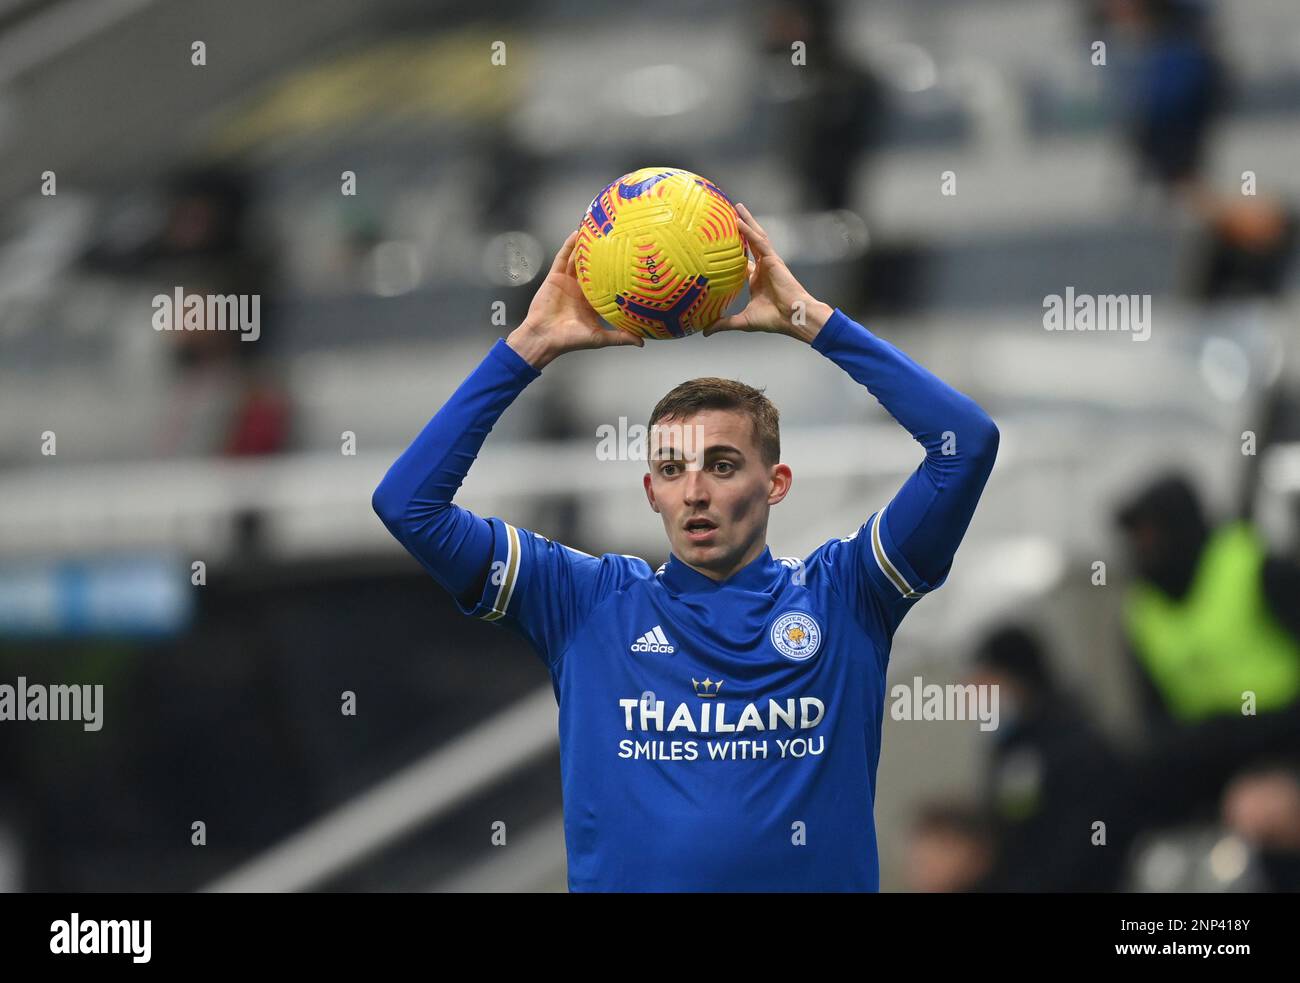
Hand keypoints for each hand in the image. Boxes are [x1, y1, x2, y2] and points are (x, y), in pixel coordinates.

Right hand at [507, 230, 642, 368]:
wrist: (544, 337)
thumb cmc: (569, 340)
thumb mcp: (599, 338)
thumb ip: (620, 337)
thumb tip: (642, 342)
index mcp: (591, 302)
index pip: (606, 284)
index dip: (616, 273)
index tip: (629, 262)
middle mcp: (580, 290)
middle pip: (594, 268)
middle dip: (603, 256)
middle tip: (616, 240)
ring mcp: (567, 281)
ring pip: (578, 260)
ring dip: (586, 246)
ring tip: (597, 232)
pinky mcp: (555, 277)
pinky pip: (562, 257)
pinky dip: (568, 246)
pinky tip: (576, 234)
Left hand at [703, 203, 832, 342]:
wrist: (792, 317)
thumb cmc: (773, 319)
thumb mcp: (742, 321)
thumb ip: (723, 323)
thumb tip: (704, 331)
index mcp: (756, 279)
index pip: (742, 261)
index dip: (732, 251)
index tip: (719, 243)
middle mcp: (762, 268)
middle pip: (749, 242)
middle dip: (741, 228)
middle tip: (729, 213)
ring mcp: (768, 261)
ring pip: (755, 236)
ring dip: (746, 221)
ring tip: (737, 207)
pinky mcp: (774, 259)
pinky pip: (760, 242)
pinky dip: (749, 231)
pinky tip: (739, 221)